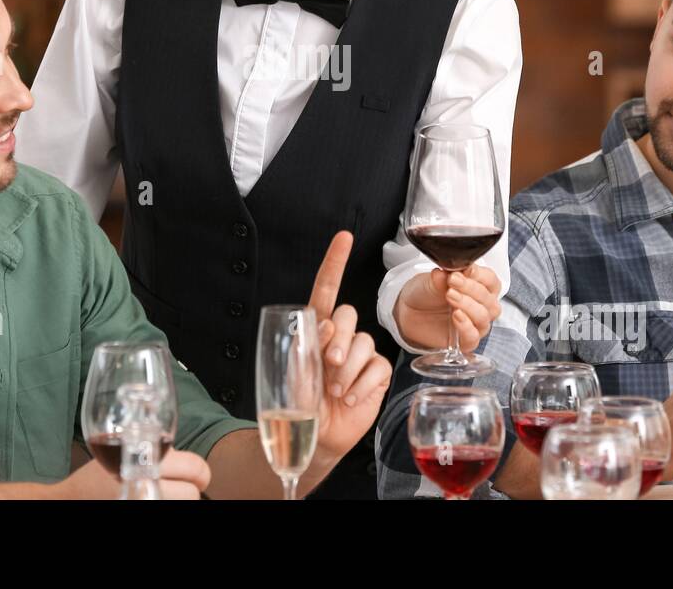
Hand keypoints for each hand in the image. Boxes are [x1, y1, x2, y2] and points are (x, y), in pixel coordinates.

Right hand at [53, 448, 211, 498]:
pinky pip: (169, 512)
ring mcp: (144, 503)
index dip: (201, 473)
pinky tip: (154, 500)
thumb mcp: (121, 449)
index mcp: (145, 462)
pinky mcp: (141, 511)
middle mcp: (147, 486)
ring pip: (184, 506)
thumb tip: (180, 452)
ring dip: (179, 501)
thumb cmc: (96, 476)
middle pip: (192, 493)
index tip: (198, 476)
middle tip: (185, 488)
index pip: (195, 467)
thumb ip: (151, 447)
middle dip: (190, 490)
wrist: (69, 500)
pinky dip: (167, 506)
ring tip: (165, 494)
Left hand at [308, 231, 393, 460]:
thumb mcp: (295, 369)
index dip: (335, 262)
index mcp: (317, 328)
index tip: (344, 237)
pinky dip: (361, 384)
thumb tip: (325, 324)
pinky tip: (350, 397)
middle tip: (328, 365)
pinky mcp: (377, 373)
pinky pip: (376, 366)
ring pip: (363, 342)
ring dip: (346, 370)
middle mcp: (341, 336)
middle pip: (347, 315)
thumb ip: (308, 343)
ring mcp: (361, 353)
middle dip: (338, 339)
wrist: (315, 436)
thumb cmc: (300, 402)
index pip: (326, 289)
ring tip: (334, 390)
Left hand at [395, 264, 502, 350]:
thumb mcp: (431, 280)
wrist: (409, 311)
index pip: (490, 280)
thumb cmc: (426, 293)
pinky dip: (466, 326)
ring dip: (468, 305)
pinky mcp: (465, 341)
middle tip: (453, 280)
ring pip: (483, 317)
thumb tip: (446, 272)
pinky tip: (456, 316)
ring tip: (450, 295)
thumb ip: (441, 277)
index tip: (466, 270)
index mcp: (479, 287)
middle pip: (488, 299)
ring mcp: (474, 324)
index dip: (480, 275)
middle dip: (471, 288)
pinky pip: (473, 337)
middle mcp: (480, 306)